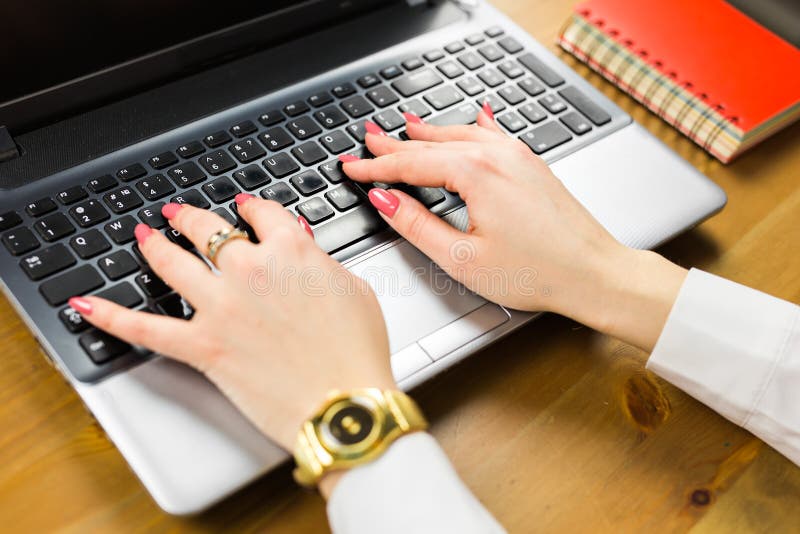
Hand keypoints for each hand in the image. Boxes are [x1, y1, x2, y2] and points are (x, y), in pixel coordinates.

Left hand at [68, 196, 395, 459]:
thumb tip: (305, 251)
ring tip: (143, 237)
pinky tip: (88, 305)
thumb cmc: (356, 352)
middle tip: (178, 214)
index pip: (263, 213)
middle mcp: (251, 271)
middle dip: (190, 217)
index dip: (252, 206)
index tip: (245, 207)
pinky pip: (147, 328)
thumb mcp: (354, 290)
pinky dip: (112, 316)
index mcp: (292, 252)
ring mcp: (222, 307)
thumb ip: (322, 262)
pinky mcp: (204, 346)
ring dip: (154, 245)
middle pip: (209, 229)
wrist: (344, 402)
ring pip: (173, 263)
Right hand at [342, 109, 686, 350]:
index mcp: (476, 173)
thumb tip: (386, 202)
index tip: (351, 167)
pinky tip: (474, 118)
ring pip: (462, 135)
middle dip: (396, 143)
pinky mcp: (532, 166)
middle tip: (368, 139)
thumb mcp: (463, 257)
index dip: (376, 167)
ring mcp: (518, 156)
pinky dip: (472, 128)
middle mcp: (498, 155)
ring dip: (430, 133)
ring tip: (406, 127)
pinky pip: (493, 136)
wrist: (594, 273)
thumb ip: (417, 226)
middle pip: (433, 143)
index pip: (410, 163)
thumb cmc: (537, 272)